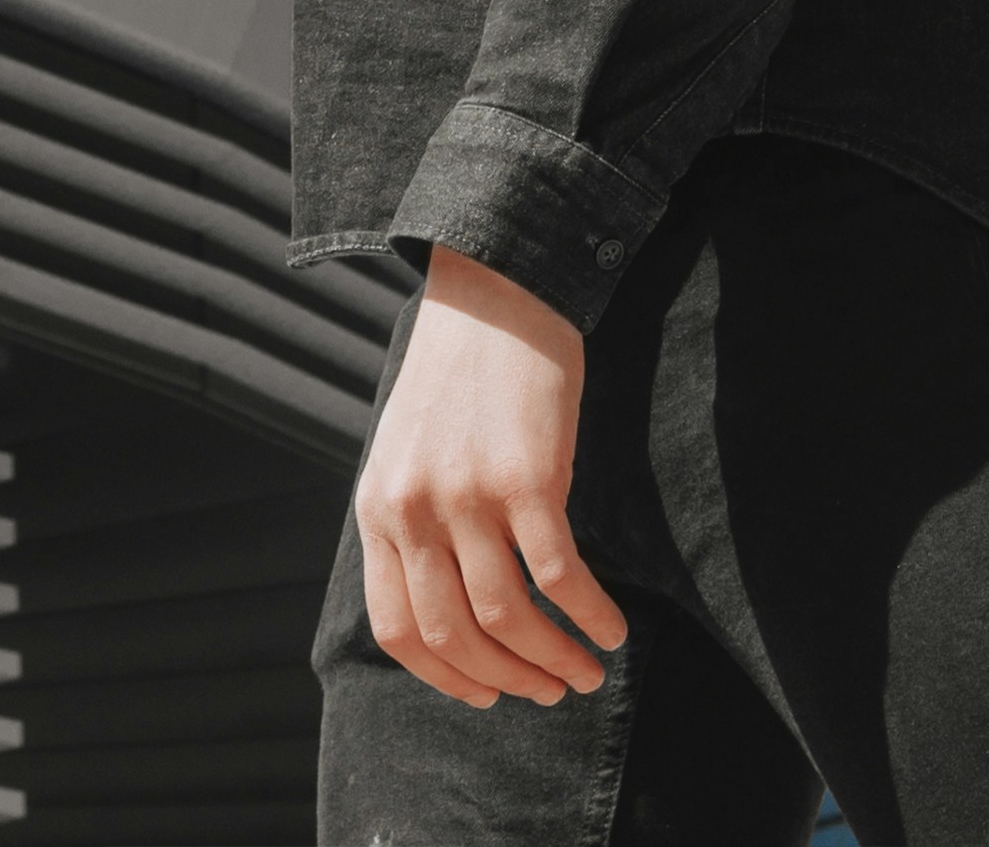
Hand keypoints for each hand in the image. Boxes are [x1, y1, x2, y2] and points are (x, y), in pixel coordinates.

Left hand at [353, 243, 627, 706]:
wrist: (494, 294)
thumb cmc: (459, 380)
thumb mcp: (408, 455)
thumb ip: (417, 525)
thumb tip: (454, 610)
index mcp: (377, 510)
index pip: (398, 628)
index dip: (447, 677)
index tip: (489, 695)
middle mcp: (412, 509)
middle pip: (454, 634)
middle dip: (508, 679)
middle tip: (551, 692)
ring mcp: (466, 495)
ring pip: (507, 617)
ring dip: (555, 660)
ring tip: (589, 671)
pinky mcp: (524, 477)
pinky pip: (558, 577)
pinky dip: (589, 616)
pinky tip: (611, 627)